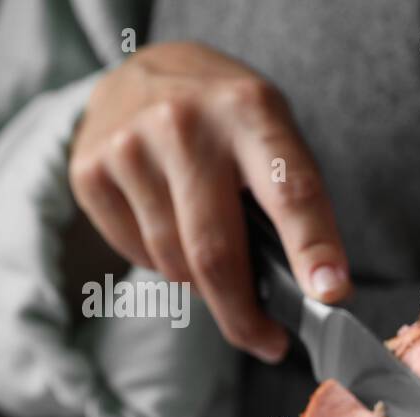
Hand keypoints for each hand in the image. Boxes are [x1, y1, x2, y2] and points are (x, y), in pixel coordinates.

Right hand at [69, 42, 350, 361]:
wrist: (144, 70)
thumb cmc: (229, 124)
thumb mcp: (274, 139)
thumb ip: (293, 206)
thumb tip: (314, 295)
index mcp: (250, 111)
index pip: (289, 192)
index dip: (313, 248)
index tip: (331, 294)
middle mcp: (184, 124)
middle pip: (216, 253)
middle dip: (246, 316)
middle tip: (269, 343)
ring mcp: (129, 146)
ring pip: (175, 265)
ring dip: (206, 291)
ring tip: (222, 272)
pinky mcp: (89, 171)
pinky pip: (138, 256)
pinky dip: (165, 265)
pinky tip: (173, 231)